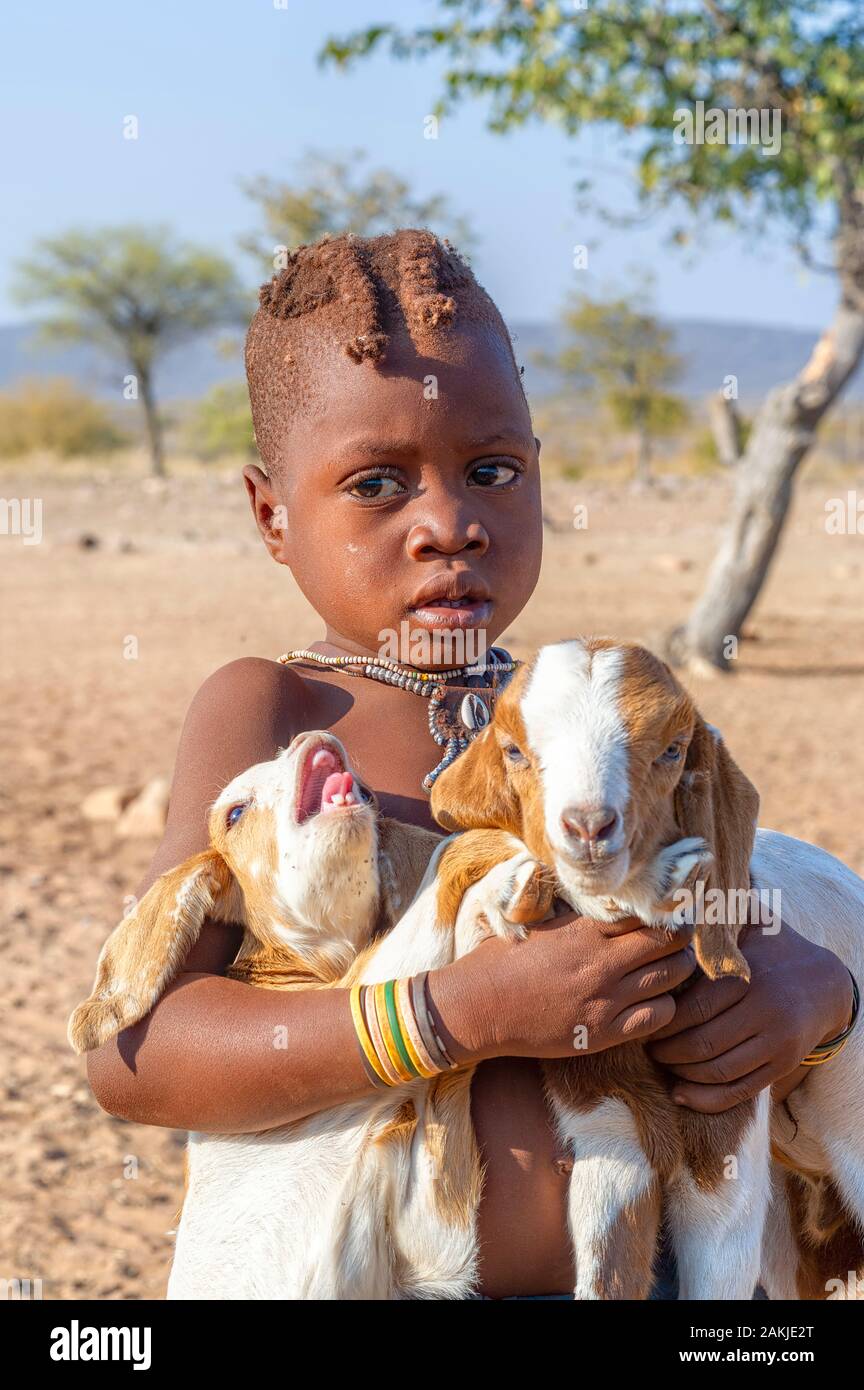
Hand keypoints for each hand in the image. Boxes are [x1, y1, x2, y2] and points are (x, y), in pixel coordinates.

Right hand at [428, 909, 697, 1062]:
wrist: (477, 1008)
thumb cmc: (501, 960)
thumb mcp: (540, 925)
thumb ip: (577, 917)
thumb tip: (606, 904)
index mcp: (584, 931)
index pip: (645, 914)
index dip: (664, 913)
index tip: (670, 912)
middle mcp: (600, 962)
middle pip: (667, 943)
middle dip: (680, 939)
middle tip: (680, 940)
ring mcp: (604, 1000)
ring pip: (670, 978)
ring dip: (678, 970)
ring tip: (673, 968)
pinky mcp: (602, 1033)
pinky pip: (657, 1017)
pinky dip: (665, 1007)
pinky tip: (654, 1002)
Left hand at [646, 919, 853, 1112]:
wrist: (826, 984)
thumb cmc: (773, 949)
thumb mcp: (750, 922)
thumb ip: (717, 913)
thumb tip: (674, 898)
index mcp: (750, 977)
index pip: (696, 1007)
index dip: (666, 1018)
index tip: (649, 1016)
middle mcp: (765, 1012)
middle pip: (703, 1041)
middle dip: (668, 1049)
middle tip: (649, 1045)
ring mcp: (776, 1043)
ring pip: (718, 1070)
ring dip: (682, 1073)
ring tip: (663, 1063)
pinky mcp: (781, 1066)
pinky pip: (739, 1090)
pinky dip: (707, 1098)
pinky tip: (681, 1093)